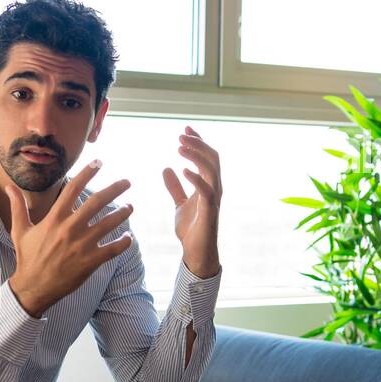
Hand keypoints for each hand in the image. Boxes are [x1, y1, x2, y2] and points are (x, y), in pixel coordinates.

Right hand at [6, 161, 133, 316]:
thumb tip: (9, 186)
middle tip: (127, 182)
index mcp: (55, 218)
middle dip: (115, 189)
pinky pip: (113, 248)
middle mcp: (70, 228)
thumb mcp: (20, 230)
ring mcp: (82, 245)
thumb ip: (18, 206)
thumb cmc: (27, 257)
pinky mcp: (90, 261)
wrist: (33, 287)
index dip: (88, 173)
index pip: (73, 188)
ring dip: (123, 213)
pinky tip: (127, 237)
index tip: (100, 163)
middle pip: (98, 202)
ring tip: (129, 207)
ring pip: (109, 223)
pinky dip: (123, 242)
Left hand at [163, 126, 221, 277]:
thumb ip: (175, 187)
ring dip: (196, 156)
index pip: (207, 157)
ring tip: (180, 147)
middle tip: (181, 135)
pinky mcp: (209, 211)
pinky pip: (207, 191)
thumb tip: (166, 169)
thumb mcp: (179, 204)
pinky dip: (197, 179)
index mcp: (208, 184)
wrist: (196, 252)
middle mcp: (214, 188)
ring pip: (212, 170)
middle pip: (212, 158)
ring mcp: (214, 199)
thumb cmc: (191, 229)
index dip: (198, 142)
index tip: (185, 129)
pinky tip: (184, 170)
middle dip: (198, 144)